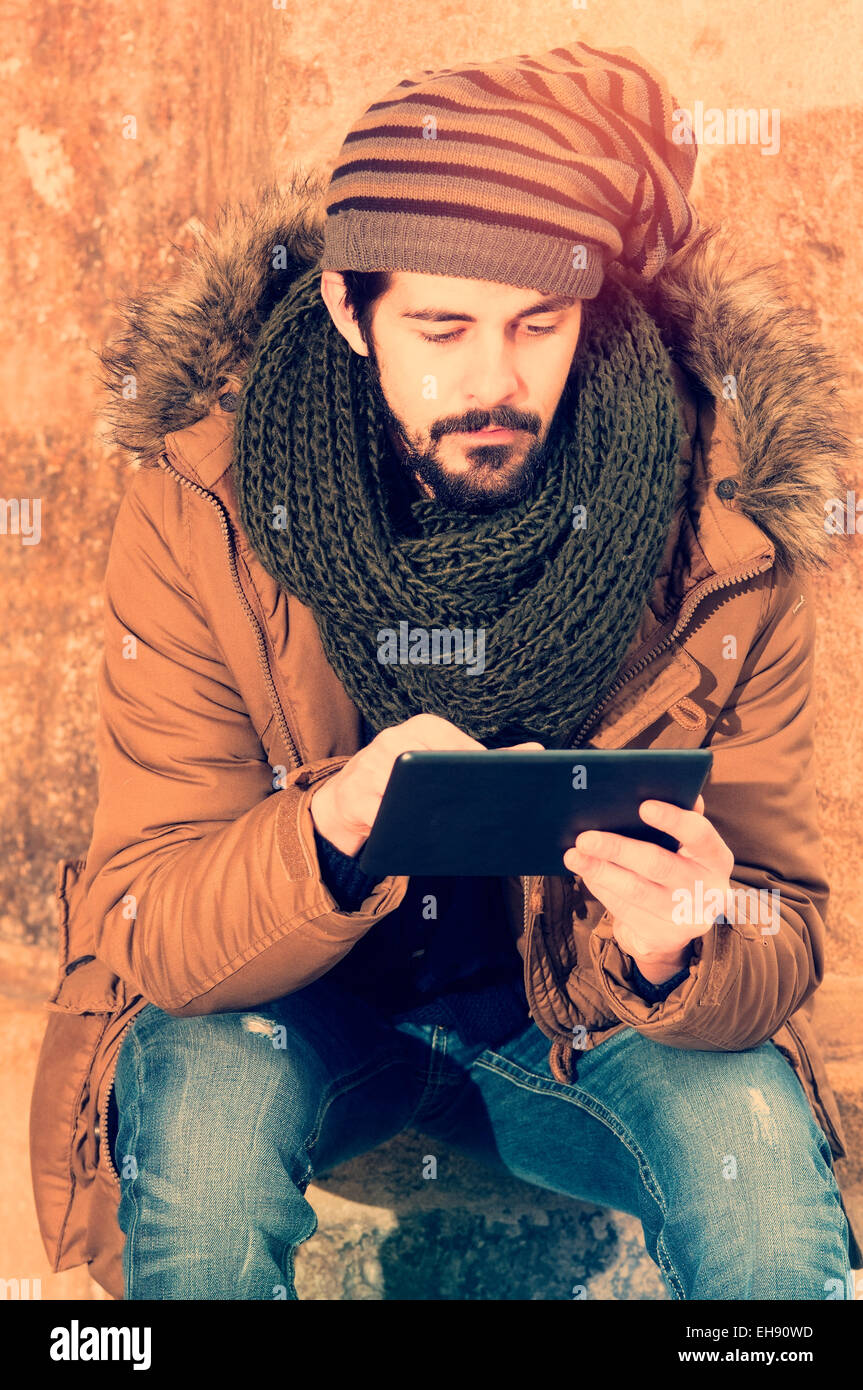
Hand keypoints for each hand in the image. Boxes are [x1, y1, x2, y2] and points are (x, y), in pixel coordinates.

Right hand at [310, 713, 542, 856]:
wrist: (344, 800)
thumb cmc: (403, 782)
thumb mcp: (439, 762)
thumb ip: (486, 760)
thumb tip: (537, 751)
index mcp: (424, 727)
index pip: (462, 748)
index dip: (481, 774)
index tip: (497, 795)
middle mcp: (395, 738)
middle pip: (437, 766)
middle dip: (458, 793)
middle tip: (479, 817)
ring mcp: (371, 766)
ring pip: (410, 792)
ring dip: (428, 814)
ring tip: (448, 830)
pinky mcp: (354, 796)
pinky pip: (383, 816)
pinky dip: (401, 830)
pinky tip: (414, 839)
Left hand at [563, 794, 733, 982]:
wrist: (680, 923)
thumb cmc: (679, 866)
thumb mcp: (687, 846)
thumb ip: (678, 817)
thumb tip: (663, 783)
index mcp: (716, 857)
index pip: (700, 834)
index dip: (673, 820)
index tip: (643, 805)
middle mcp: (708, 889)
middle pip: (659, 865)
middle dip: (618, 848)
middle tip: (585, 836)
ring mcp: (686, 917)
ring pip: (636, 891)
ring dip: (601, 871)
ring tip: (574, 855)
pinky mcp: (663, 936)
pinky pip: (625, 909)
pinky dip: (601, 888)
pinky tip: (585, 872)